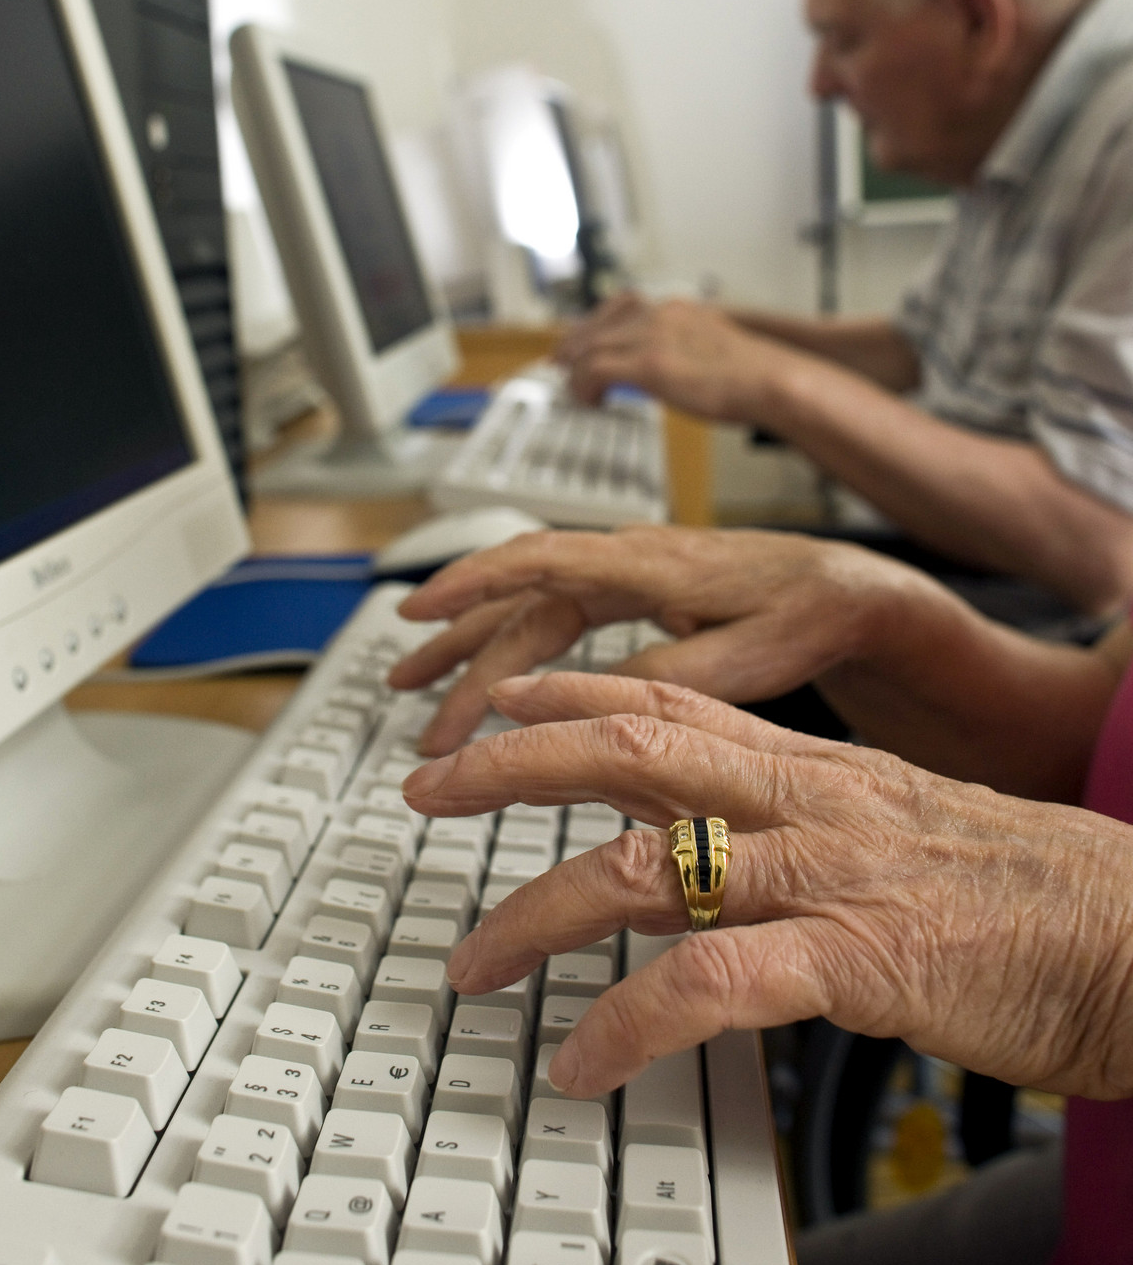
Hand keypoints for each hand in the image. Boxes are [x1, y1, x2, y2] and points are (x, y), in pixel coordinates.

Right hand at [389, 526, 934, 755]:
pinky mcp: (640, 598)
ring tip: (422, 691)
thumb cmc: (808, 611)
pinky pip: (560, 618)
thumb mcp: (746, 655)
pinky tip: (499, 677)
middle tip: (409, 704)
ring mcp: (630, 578)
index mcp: (646, 565)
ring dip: (478, 649)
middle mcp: (627, 562)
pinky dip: (520, 646)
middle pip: (520, 600)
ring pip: (533, 609)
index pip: (536, 560)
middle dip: (459, 649)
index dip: (468, 584)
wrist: (853, 590)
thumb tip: (587, 696)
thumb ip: (667, 671)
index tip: (413, 610)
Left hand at [403, 671, 1132, 1101]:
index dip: (574, 693)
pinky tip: (584, 1062)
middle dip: (512, 761)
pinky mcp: (859, 956)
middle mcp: (810, 801)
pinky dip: (630, 1022)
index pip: (671, 702)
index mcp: (820, 769)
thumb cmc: (1034, 897)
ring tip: (470, 964)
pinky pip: (710, 983)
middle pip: (629, 748)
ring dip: (534, 912)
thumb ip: (798, 836)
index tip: (501, 697)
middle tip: (428, 784)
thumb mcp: (901, 835)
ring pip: (643, 863)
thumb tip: (705, 866)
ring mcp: (829, 872)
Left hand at [556, 294, 803, 418]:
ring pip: (591, 347)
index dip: (594, 326)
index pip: (620, 307)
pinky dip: (584, 386)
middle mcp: (661, 314)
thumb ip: (688, 352)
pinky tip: (589, 402)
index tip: (582, 343)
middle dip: (574, 345)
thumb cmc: (755, 376)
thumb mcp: (714, 351)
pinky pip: (595, 370)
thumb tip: (673, 372)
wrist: (772, 381)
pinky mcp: (649, 363)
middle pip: (598, 324)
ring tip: (572, 389)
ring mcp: (653, 337)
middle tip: (560, 365)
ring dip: (576, 370)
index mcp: (677, 309)